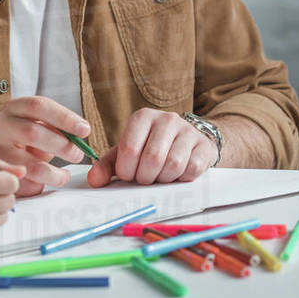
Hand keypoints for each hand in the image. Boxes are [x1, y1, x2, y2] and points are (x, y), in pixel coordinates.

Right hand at [0, 97, 90, 196]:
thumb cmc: (14, 139)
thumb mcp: (30, 125)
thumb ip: (51, 127)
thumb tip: (79, 132)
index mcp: (11, 109)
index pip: (37, 106)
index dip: (64, 117)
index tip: (84, 130)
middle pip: (33, 133)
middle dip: (62, 146)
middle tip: (77, 155)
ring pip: (33, 165)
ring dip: (56, 173)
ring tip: (64, 174)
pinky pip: (27, 184)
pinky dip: (41, 184)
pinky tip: (47, 180)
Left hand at [87, 108, 215, 187]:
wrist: (187, 142)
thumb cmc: (151, 147)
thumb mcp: (127, 152)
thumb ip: (108, 165)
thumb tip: (94, 180)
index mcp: (142, 117)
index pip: (129, 148)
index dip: (127, 169)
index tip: (127, 175)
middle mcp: (166, 119)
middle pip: (152, 158)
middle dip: (145, 176)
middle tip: (144, 179)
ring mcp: (188, 131)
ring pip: (173, 165)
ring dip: (163, 179)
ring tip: (159, 176)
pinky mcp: (204, 146)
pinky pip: (191, 170)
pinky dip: (181, 179)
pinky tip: (177, 174)